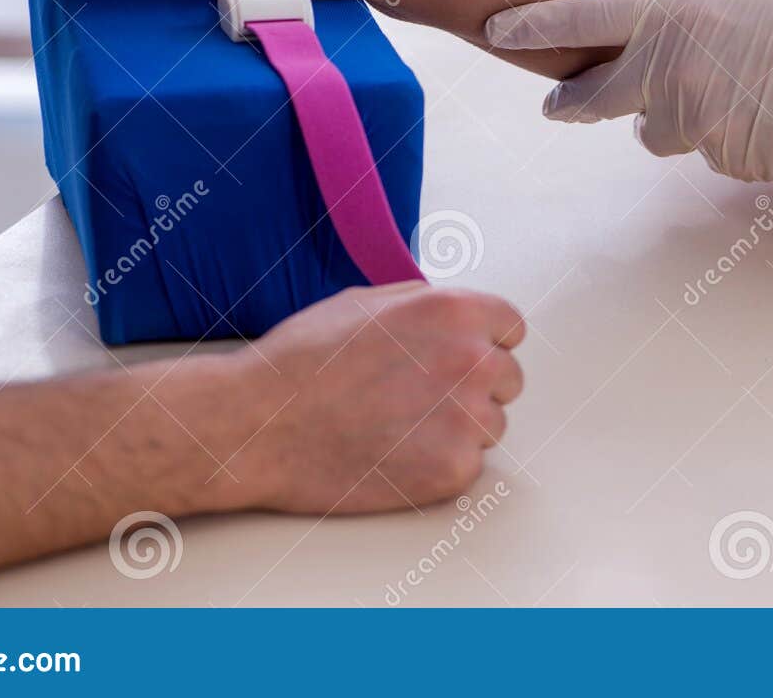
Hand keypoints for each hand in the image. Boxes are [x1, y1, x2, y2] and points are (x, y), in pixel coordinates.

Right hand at [231, 282, 525, 513]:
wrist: (260, 424)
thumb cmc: (304, 360)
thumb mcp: (367, 302)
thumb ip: (427, 304)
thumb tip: (458, 316)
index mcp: (456, 312)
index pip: (512, 328)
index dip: (485, 342)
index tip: (460, 358)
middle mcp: (472, 361)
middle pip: (508, 379)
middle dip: (475, 387)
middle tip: (421, 398)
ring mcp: (466, 419)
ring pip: (491, 425)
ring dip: (459, 428)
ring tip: (399, 427)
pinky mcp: (453, 471)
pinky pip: (469, 466)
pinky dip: (440, 466)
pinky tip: (395, 455)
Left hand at [486, 0, 772, 181]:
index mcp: (680, 15)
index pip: (586, 20)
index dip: (536, 25)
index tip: (496, 29)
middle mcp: (674, 70)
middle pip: (600, 99)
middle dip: (577, 103)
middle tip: (559, 106)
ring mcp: (695, 123)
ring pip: (659, 130)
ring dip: (680, 119)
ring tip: (743, 95)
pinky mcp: (722, 162)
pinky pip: (708, 154)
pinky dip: (729, 141)